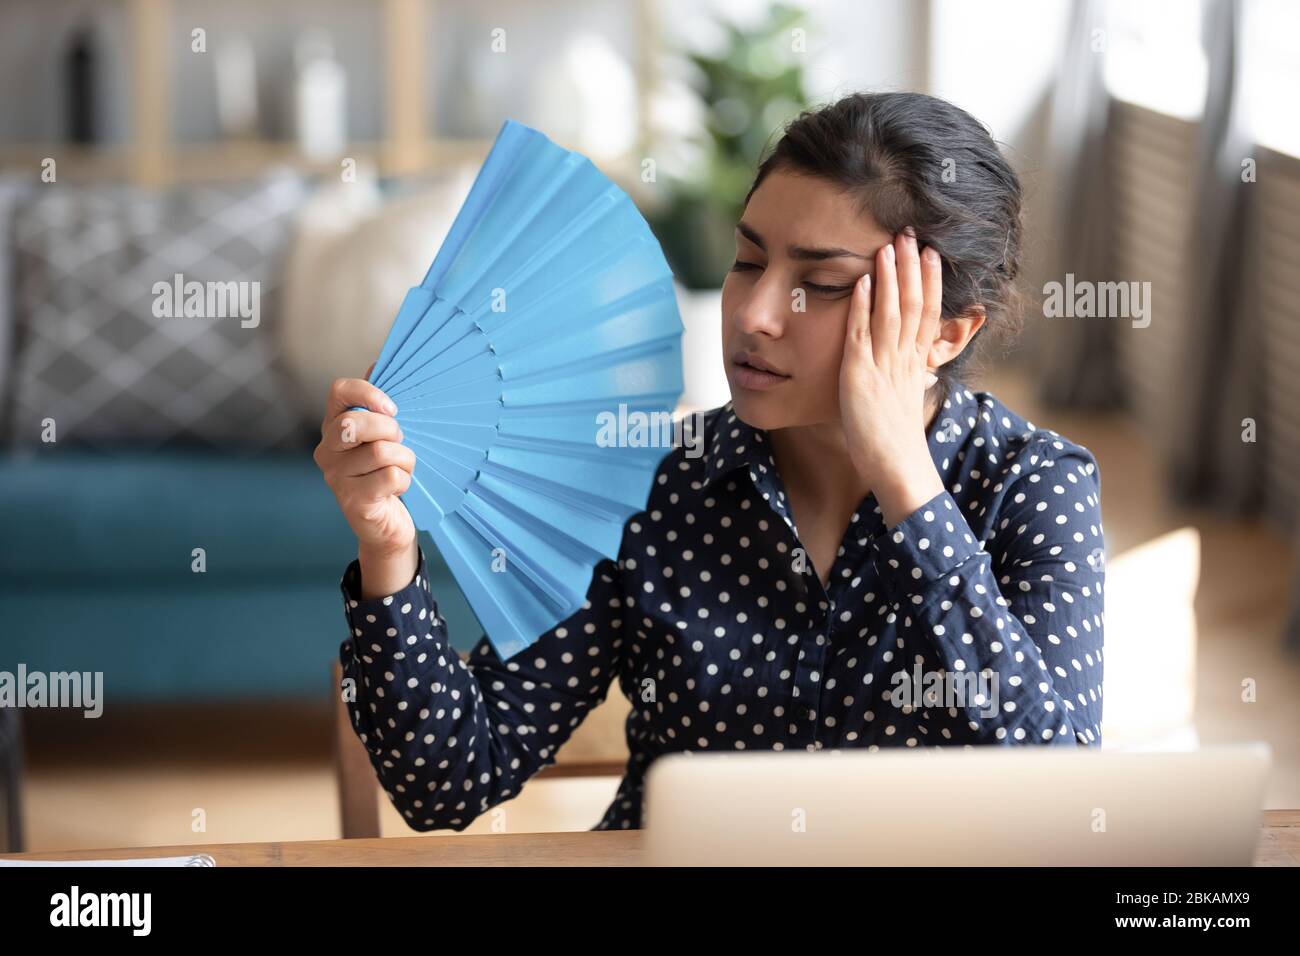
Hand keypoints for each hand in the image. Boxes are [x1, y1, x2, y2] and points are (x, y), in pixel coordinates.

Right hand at [313, 362, 417, 563]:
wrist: (385, 525)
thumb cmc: (387, 472)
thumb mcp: (386, 436)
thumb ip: (379, 405)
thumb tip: (379, 362)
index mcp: (333, 426)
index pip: (339, 391)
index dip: (368, 392)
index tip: (392, 408)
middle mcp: (327, 450)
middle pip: (355, 422)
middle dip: (389, 430)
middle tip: (399, 441)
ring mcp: (336, 477)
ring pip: (381, 452)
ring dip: (405, 459)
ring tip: (401, 468)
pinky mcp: (353, 501)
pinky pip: (391, 477)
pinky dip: (405, 480)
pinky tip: (398, 488)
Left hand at [839, 228, 945, 527]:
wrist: (897, 467)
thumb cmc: (896, 439)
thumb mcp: (906, 397)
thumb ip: (907, 373)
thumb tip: (913, 361)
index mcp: (915, 362)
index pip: (927, 312)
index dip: (929, 281)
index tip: (930, 252)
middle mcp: (903, 358)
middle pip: (912, 304)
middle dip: (911, 267)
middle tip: (910, 233)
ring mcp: (883, 365)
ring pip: (890, 312)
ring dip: (889, 278)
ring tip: (889, 246)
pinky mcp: (860, 376)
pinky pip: (861, 335)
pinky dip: (861, 307)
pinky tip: (861, 282)